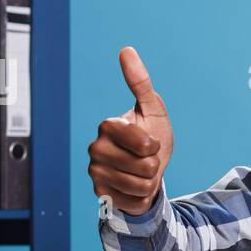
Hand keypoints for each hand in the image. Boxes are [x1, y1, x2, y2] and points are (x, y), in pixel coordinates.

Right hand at [87, 47, 173, 215]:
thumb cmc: (152, 137)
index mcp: (108, 126)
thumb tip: (126, 50)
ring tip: (141, 173)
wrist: (146, 172)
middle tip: (146, 159)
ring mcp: (96, 173)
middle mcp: (96, 149)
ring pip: (141, 185)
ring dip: (149, 181)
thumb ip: (140, 82)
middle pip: (145, 166)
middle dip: (155, 165)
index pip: (143, 142)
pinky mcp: (100, 195)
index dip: (155, 146)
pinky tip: (133, 187)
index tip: (150, 141)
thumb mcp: (153, 110)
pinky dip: (141, 197)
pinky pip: (134, 201)